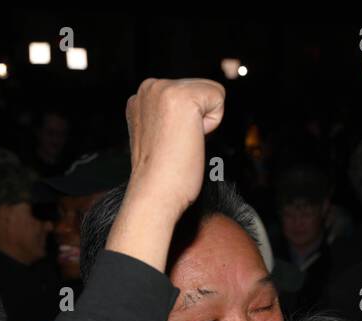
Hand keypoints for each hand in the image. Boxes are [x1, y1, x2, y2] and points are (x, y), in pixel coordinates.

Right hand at [123, 78, 224, 221]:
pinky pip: (219, 98)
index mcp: (142, 96)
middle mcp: (149, 87)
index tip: (170, 141)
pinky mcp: (183, 96)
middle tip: (177, 144)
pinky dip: (212, 123)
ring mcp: (164, 89)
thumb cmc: (161, 174)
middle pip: (200, 88)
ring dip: (204, 122)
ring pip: (210, 92)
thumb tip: (192, 113)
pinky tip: (190, 139)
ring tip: (181, 142)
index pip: (188, 91)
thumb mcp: (158, 132)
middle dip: (197, 119)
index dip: (189, 121)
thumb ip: (169, 115)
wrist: (154, 193)